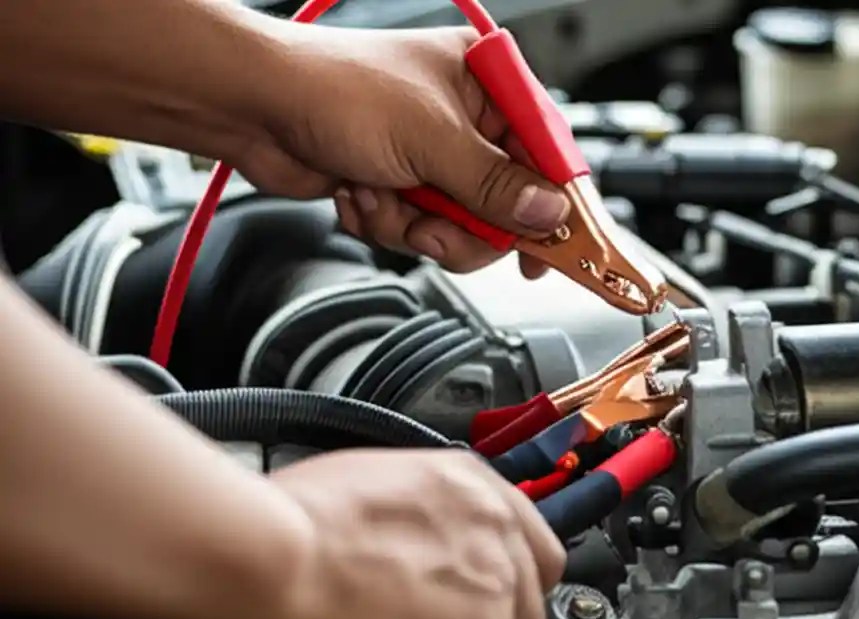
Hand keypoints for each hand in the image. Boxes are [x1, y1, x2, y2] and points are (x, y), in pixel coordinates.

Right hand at [229, 448, 564, 618]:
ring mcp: (493, 596)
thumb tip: (424, 555)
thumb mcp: (381, 486)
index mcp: (476, 489)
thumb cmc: (296, 521)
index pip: (538, 552)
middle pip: (526, 615)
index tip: (485, 604)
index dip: (510, 587)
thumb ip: (427, 523)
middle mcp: (497, 538)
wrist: (272, 557)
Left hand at [237, 24, 563, 276]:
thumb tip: (548, 213)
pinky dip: (388, 224)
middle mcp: (465, 121)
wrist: (253, 108)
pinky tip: (362, 194)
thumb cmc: (333, 89)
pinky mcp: (401, 187)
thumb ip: (495, 184)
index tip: (558, 246)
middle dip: (464, 222)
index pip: (546, 153)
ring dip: (417, 225)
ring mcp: (431, 157)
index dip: (554, 206)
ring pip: (462, 227)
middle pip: (506, 204)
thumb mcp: (431, 140)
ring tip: (386, 196)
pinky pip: (421, 232)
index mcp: (487, 84)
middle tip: (435, 219)